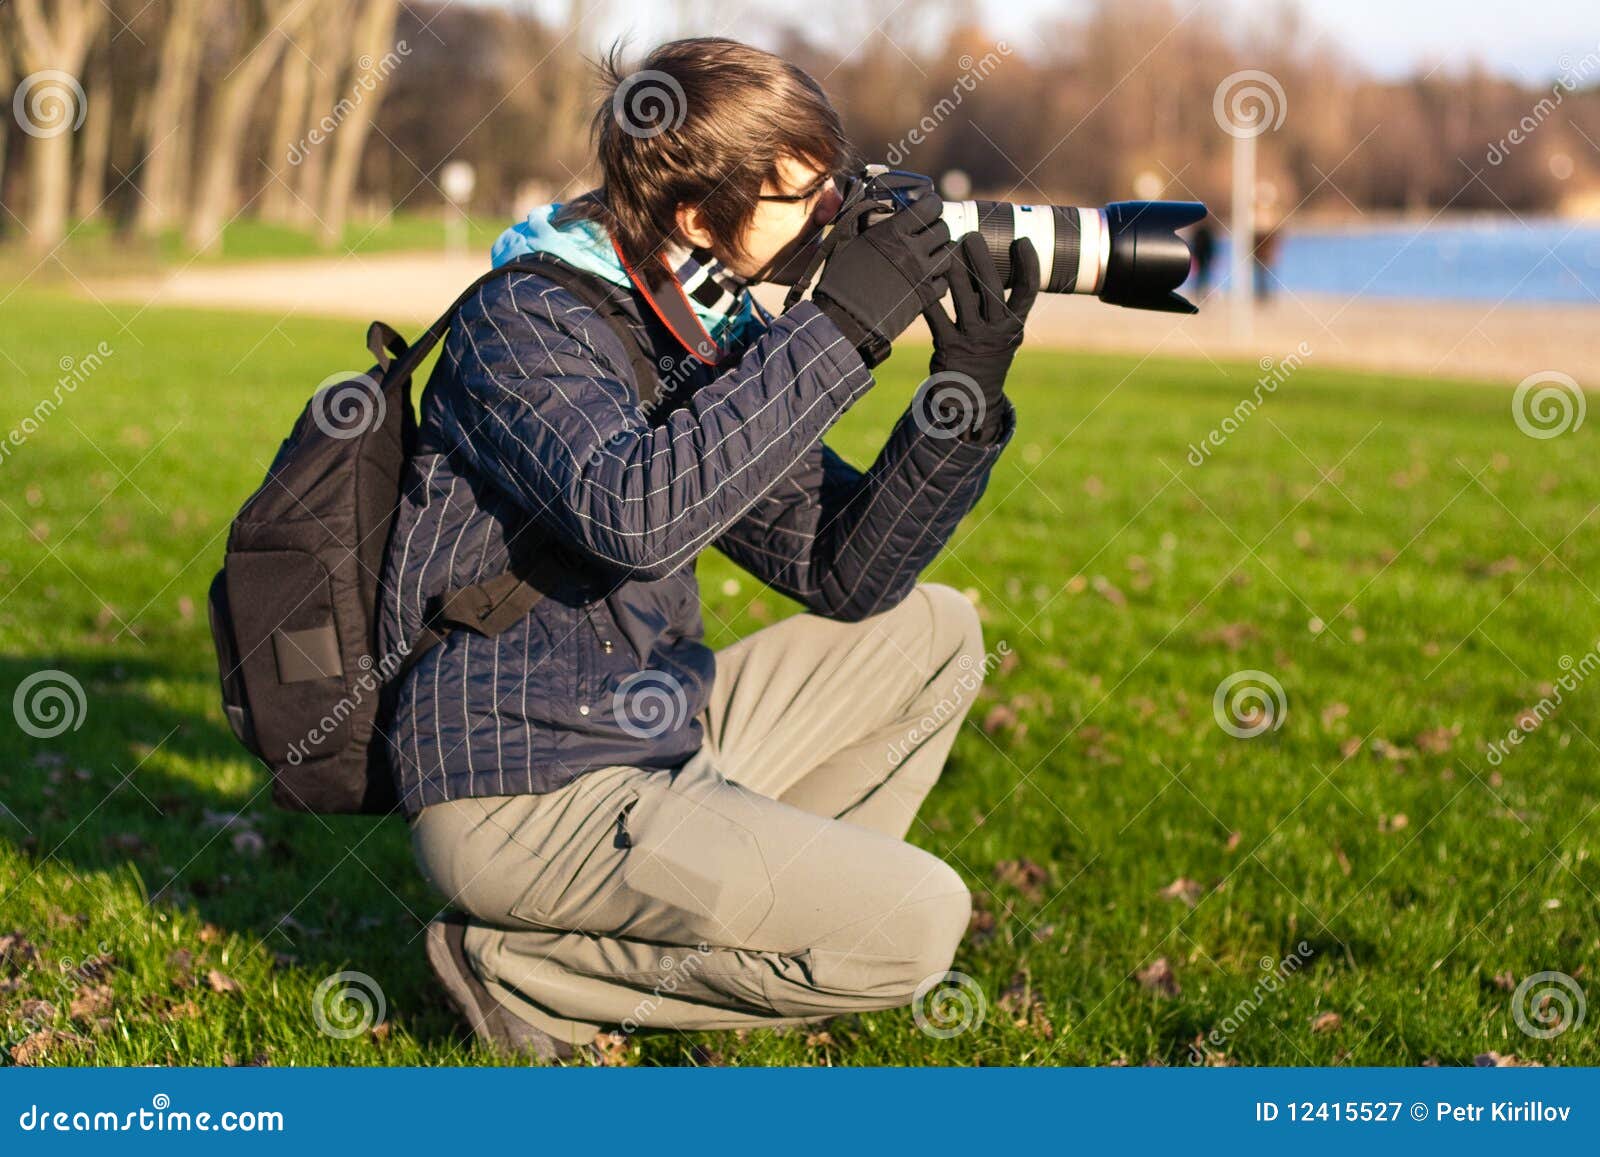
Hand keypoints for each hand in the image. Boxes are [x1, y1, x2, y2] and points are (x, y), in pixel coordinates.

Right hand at [812, 193, 952, 366]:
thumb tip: (871, 207)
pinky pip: (944, 282)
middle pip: (943, 230)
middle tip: (929, 231)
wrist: (844, 317)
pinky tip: (927, 277)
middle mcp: (911, 250)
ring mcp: (921, 274)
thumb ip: (864, 222)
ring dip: (941, 253)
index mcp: (892, 233)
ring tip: (930, 255)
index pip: (929, 207)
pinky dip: (938, 278)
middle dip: (938, 228)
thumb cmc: (841, 280)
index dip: (932, 205)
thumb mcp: (849, 242)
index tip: (929, 207)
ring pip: (948, 255)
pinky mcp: (925, 296)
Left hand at [920, 234, 1039, 439]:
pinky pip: (937, 317)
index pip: (1027, 291)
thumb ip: (1000, 304)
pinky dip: (930, 297)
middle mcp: (997, 332)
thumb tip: (990, 263)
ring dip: (954, 271)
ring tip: (946, 248)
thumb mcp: (1004, 334)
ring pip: (964, 299)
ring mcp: (973, 340)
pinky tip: (922, 278)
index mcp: (1014, 326)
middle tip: (971, 236)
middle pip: (992, 289)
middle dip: (982, 260)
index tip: (1022, 241)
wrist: (973, 397)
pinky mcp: (949, 347)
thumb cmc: (987, 354)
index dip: (1028, 265)